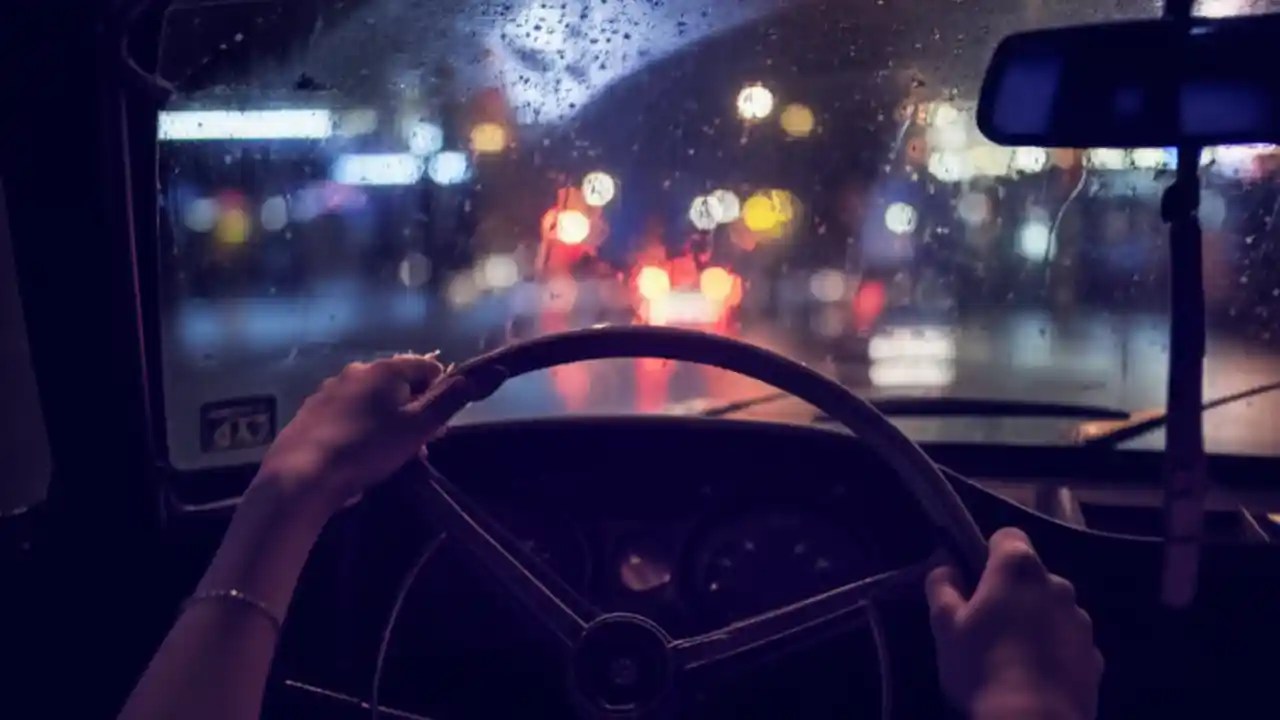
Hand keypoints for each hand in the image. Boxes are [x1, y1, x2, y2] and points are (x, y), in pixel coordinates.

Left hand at [252, 354, 451, 515]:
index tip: (437, 425)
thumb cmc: (368, 448)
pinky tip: (358, 456)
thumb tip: (477, 376)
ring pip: (373, 401)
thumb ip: (449, 401)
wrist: (302, 474)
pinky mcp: (312, 411)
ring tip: (389, 457)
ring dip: (388, 422)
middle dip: (413, 412)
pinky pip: (349, 414)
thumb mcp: (418, 427)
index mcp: (385, 369)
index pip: (428, 366)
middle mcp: (357, 370)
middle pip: (399, 385)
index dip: (440, 394)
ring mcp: (330, 389)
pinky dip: (361, 428)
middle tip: (417, 446)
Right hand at [926, 527, 1102, 719]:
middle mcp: (1057, 584)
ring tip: (1013, 656)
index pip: (1008, 536)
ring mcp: (1081, 621)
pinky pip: (1068, 640)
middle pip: (1031, 574)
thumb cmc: (981, 667)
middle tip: (987, 624)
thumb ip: (942, 586)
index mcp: (1018, 568)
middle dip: (1012, 590)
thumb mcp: (944, 626)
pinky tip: (1036, 676)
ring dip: (1036, 619)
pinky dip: (1055, 649)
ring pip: (1052, 608)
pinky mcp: (1095, 655)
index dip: (988, 553)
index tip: (974, 581)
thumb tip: (947, 566)